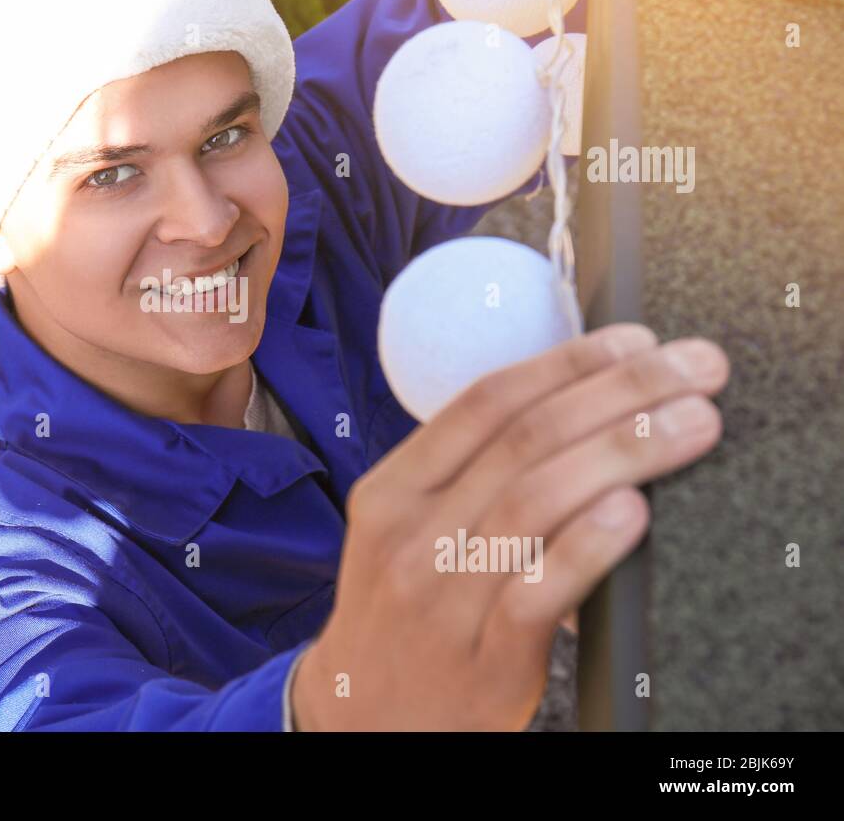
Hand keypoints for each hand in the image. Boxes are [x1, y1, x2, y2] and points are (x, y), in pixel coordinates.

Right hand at [291, 323, 728, 729]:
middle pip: (522, 441)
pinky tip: (635, 512)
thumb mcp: (403, 533)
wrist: (364, 717)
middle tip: (694, 369)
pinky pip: (535, 593)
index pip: (483, 403)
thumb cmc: (404, 613)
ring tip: (693, 424)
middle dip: (620, 393)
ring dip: (624, 453)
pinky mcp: (481, 661)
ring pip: (533, 504)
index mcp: (390, 491)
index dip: (565, 362)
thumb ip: (465, 477)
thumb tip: (577, 408)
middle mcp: (409, 536)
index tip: (636, 340)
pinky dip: (587, 546)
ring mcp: (442, 599)